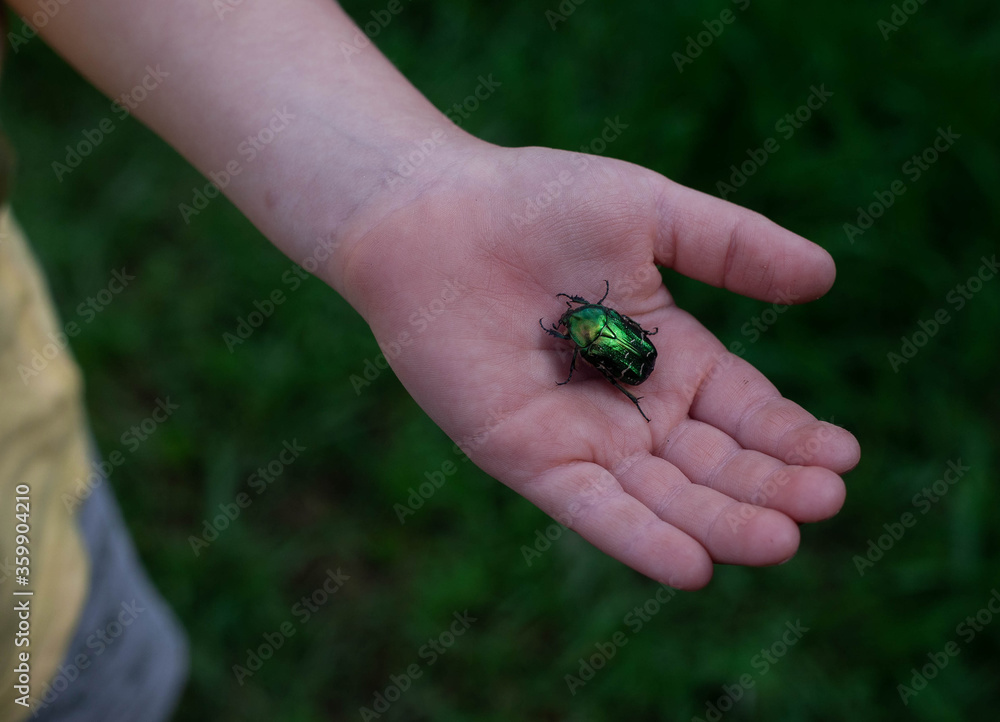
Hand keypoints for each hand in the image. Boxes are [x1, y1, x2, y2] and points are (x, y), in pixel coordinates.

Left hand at [340, 142, 859, 589]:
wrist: (431, 213)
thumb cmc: (535, 202)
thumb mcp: (649, 214)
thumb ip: (732, 248)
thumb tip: (825, 276)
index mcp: (666, 352)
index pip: (744, 408)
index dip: (792, 435)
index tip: (845, 457)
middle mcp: (628, 405)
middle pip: (711, 461)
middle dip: (768, 485)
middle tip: (825, 504)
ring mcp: (578, 436)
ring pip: (661, 494)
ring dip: (719, 522)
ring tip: (779, 542)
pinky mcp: (525, 456)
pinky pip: (589, 507)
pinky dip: (637, 537)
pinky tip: (692, 567)